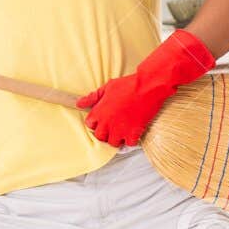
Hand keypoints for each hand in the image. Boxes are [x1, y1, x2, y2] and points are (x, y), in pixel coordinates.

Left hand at [77, 30, 214, 147]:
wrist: (148, 86)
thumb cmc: (129, 85)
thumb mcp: (107, 87)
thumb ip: (93, 97)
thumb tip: (79, 103)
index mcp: (99, 112)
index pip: (90, 125)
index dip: (96, 123)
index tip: (102, 121)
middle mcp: (107, 122)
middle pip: (100, 136)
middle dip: (105, 133)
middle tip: (112, 128)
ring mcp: (120, 129)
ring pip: (113, 143)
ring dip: (117, 138)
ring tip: (123, 131)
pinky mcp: (134, 132)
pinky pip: (129, 144)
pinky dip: (131, 140)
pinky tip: (133, 133)